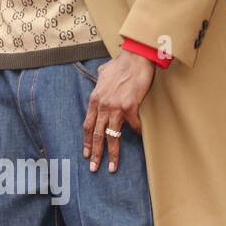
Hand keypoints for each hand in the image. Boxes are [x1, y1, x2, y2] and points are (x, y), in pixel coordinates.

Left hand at [82, 49, 155, 172]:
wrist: (136, 57)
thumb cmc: (121, 63)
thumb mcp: (104, 72)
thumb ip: (100, 80)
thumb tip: (100, 78)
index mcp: (95, 99)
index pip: (87, 125)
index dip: (86, 141)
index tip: (86, 154)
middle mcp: (103, 105)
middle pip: (96, 135)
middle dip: (95, 154)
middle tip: (93, 168)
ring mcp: (115, 107)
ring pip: (111, 136)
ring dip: (112, 154)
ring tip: (112, 167)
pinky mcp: (130, 106)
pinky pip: (133, 125)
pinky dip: (136, 132)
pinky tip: (139, 136)